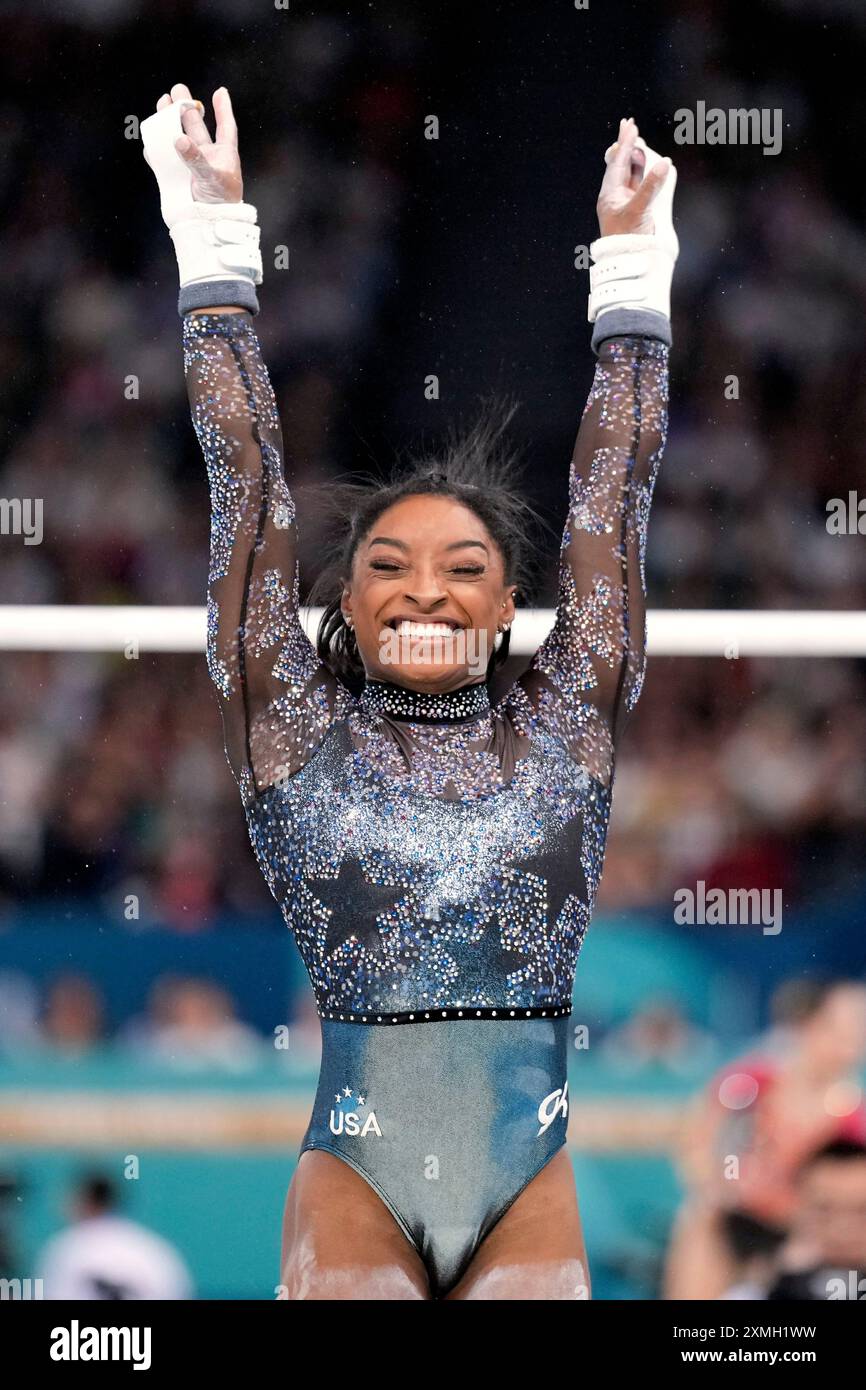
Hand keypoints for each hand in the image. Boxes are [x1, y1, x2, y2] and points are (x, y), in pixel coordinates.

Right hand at [153, 82, 242, 203]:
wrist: (208, 226)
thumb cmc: (221, 203)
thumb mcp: (212, 178)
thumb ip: (196, 158)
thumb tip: (178, 138)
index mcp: (223, 155)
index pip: (225, 127)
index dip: (223, 110)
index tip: (220, 91)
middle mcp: (207, 156)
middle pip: (196, 126)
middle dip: (187, 107)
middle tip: (177, 89)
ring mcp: (189, 165)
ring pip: (177, 137)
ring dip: (169, 122)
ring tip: (162, 102)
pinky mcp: (176, 176)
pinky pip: (163, 160)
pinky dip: (156, 150)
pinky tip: (150, 138)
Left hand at [596, 117, 671, 237]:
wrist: (628, 262)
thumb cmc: (628, 239)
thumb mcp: (639, 210)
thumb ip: (651, 187)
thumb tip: (664, 163)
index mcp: (610, 194)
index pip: (617, 162)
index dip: (625, 143)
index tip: (630, 126)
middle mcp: (616, 196)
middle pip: (621, 164)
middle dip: (626, 145)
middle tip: (629, 125)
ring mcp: (625, 203)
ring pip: (630, 174)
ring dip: (635, 157)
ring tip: (636, 140)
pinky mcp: (635, 210)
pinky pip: (638, 186)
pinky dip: (643, 172)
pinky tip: (647, 166)